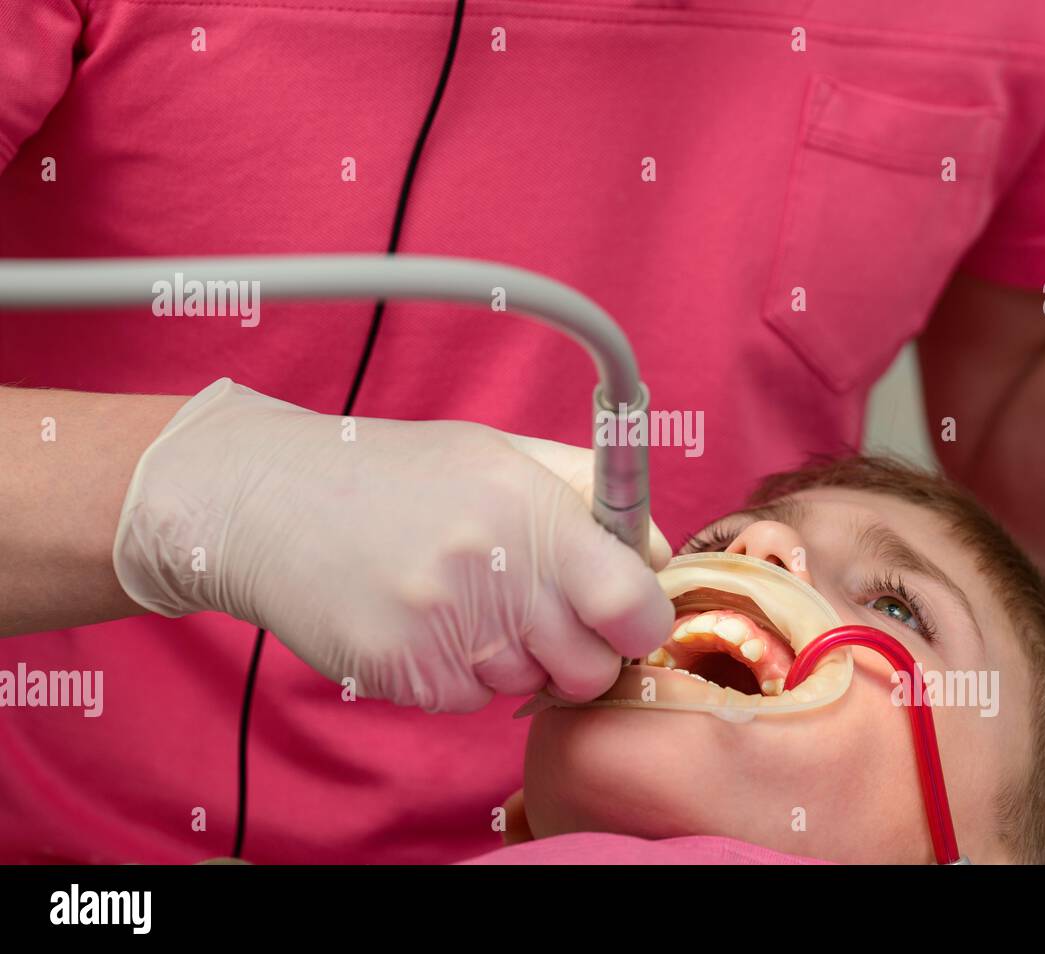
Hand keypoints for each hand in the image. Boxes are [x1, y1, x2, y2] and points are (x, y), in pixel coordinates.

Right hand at [113, 378, 673, 711]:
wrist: (268, 499)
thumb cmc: (396, 473)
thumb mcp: (500, 452)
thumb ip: (588, 493)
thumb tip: (655, 552)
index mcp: (532, 512)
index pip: (635, 606)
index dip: (638, 619)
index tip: (622, 612)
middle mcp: (494, 574)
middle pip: (589, 669)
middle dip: (575, 650)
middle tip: (534, 609)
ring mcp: (444, 630)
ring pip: (526, 687)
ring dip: (508, 657)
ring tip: (456, 596)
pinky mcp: (400, 674)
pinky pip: (466, 700)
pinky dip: (453, 672)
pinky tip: (418, 620)